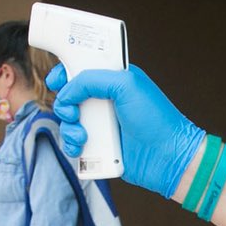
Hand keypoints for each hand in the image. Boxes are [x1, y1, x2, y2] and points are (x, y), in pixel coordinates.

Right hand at [45, 64, 204, 197]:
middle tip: (73, 112)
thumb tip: (68, 91)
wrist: (169, 157)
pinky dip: (72, 145)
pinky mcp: (99, 146)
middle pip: (69, 95)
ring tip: (83, 134)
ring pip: (68, 121)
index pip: (81, 68)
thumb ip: (92, 79)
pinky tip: (82, 146)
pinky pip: (74, 143)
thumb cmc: (156, 119)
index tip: (56, 80)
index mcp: (113, 79)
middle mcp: (105, 100)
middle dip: (64, 103)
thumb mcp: (126, 85)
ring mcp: (101, 124)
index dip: (65, 72)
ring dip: (68, 127)